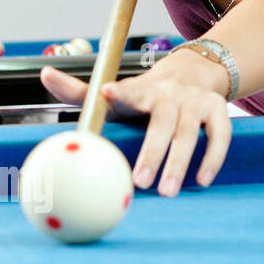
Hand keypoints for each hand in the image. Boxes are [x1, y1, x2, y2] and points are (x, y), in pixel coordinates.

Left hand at [38, 62, 231, 196]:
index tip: (106, 92)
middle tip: (139, 182)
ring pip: (189, 134)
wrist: (193, 72)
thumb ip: (81, 92)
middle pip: (161, 124)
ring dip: (179, 163)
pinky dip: (212, 158)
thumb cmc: (143, 95)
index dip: (119, 92)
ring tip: (168, 191)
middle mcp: (170, 94)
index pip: (129, 90)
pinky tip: (201, 180)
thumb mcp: (115, 93)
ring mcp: (196, 101)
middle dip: (152, 153)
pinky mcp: (218, 110)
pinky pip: (220, 136)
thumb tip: (44, 74)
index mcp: (141, 90)